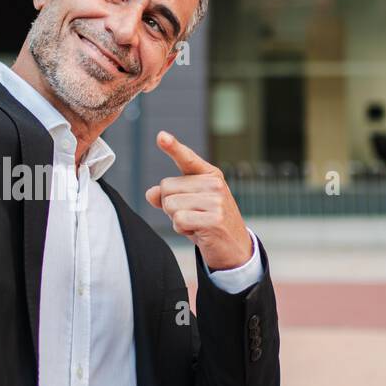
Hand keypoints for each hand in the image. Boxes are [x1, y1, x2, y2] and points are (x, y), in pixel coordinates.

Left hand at [145, 130, 252, 270]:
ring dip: (177, 219)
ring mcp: (216, 200)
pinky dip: (182, 229)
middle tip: (193, 216)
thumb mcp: (189, 207)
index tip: (161, 135)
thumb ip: (170, 196)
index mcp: (210, 175)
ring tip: (197, 224)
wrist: (235, 249)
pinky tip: (199, 232)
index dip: (173, 147)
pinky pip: (178, 220)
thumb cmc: (209, 224)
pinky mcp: (214, 218)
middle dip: (172, 206)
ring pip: (170, 204)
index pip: (186, 159)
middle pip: (167, 187)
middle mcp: (214, 184)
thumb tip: (150, 193)